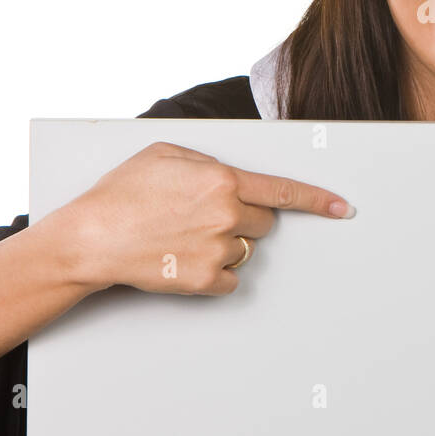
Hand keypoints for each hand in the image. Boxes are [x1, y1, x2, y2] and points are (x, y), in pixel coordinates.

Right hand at [47, 141, 353, 295]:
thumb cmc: (122, 193)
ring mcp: (218, 249)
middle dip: (243, 218)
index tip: (343, 208)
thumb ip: (208, 162)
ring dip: (225, 244)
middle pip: (263, 222)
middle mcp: (227, 214)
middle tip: (204, 217)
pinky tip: (185, 258)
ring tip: (183, 236)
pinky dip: (216, 272)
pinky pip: (232, 278)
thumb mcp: (166, 155)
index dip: (317, 200)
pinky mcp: (206, 280)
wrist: (91, 238)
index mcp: (222, 180)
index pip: (283, 191)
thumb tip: (229, 173)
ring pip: (245, 249)